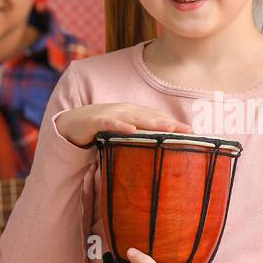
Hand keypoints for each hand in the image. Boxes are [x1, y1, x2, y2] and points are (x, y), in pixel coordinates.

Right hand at [57, 104, 193, 148]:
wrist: (71, 124)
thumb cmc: (100, 129)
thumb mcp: (123, 132)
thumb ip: (139, 138)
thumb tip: (158, 151)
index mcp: (133, 113)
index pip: (157, 117)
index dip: (174, 123)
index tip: (192, 132)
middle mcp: (125, 111)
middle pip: (150, 116)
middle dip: (169, 123)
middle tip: (187, 130)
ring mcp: (111, 114)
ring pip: (134, 118)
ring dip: (151, 122)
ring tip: (168, 128)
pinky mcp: (96, 121)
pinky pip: (109, 123)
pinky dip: (120, 126)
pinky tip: (131, 130)